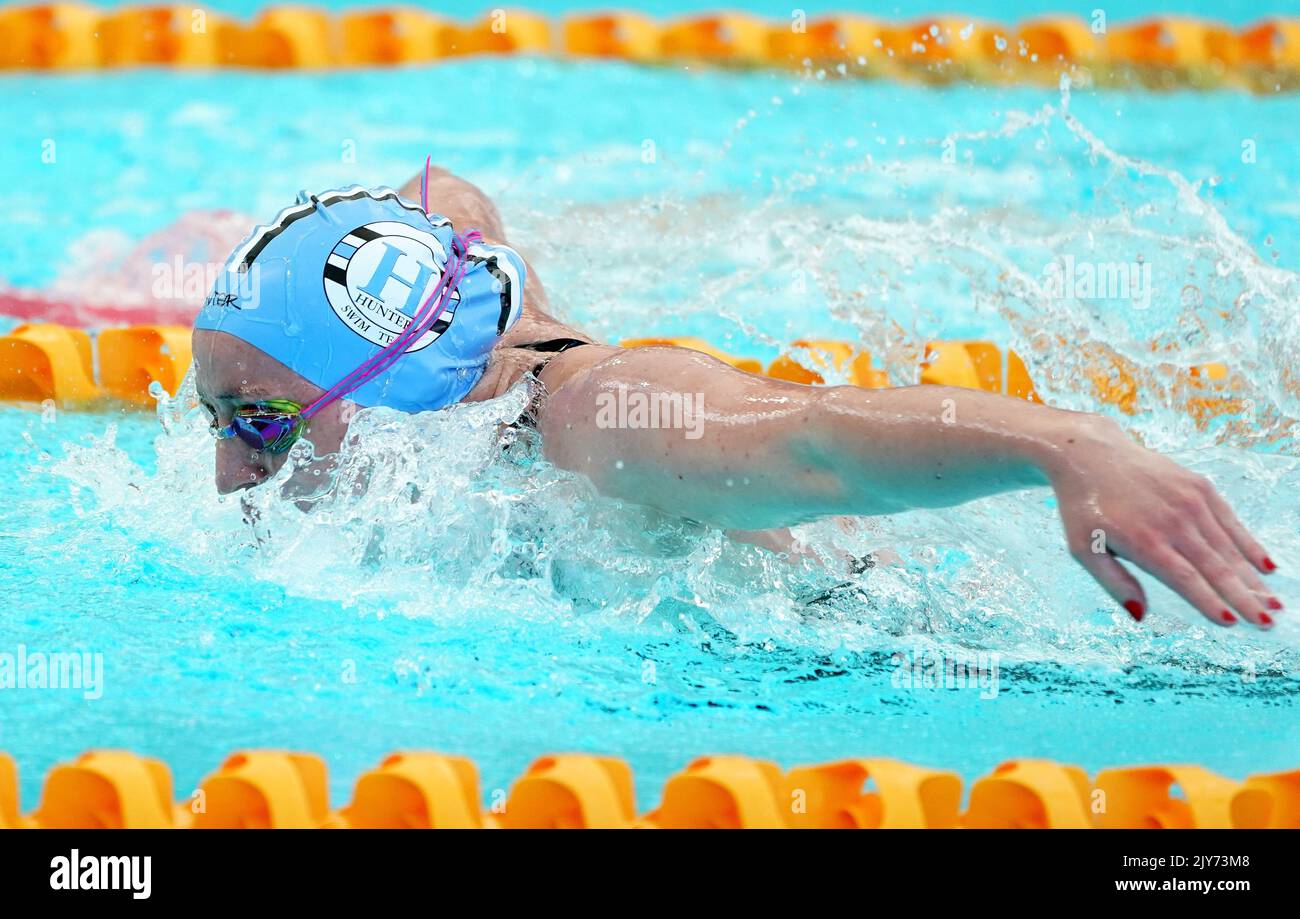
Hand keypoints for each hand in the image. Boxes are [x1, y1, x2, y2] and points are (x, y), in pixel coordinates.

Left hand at [1046, 418, 1279, 628]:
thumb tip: (1141, 616)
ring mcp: (1189, 500)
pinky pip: (1230, 521)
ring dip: (1252, 576)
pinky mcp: (1199, 486)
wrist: (1091, 454)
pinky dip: (1248, 544)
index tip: (1230, 623)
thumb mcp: (1083, 549)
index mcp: (1144, 541)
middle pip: (1214, 567)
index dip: (1208, 602)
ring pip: (1227, 547)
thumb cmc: (1084, 508)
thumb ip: (1114, 583)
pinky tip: (1266, 566)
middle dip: (1243, 598)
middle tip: (1267, 622)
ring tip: (1273, 603)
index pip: (1185, 579)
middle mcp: (1172, 521)